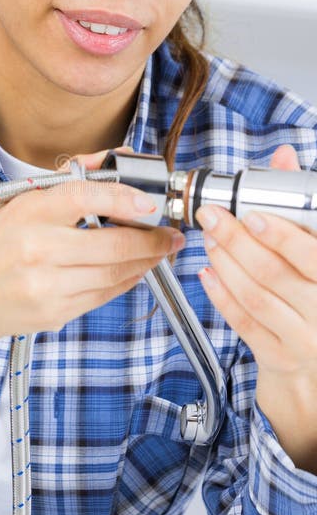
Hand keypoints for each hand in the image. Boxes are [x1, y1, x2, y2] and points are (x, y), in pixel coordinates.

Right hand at [0, 144, 182, 412]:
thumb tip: (111, 163)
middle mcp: (36, 248)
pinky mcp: (53, 312)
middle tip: (169, 234)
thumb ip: (66, 183)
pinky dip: (126, 281)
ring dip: (146, 262)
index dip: (124, 197)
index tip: (150, 203)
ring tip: (159, 251)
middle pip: (112, 245)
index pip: (83, 196)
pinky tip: (134, 270)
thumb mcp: (19, 205)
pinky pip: (103, 295)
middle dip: (152, 240)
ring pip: (115, 274)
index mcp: (27, 212)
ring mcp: (45, 285)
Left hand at [195, 144, 316, 469]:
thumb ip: (301, 202)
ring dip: (225, 263)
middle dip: (236, 242)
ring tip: (209, 240)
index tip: (251, 215)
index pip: (312, 256)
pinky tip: (208, 273)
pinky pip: (244, 323)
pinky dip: (221, 295)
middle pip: (274, 274)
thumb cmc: (316, 291)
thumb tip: (284, 156)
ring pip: (255, 297)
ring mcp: (302, 339)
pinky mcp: (278, 357)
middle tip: (212, 219)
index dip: (279, 235)